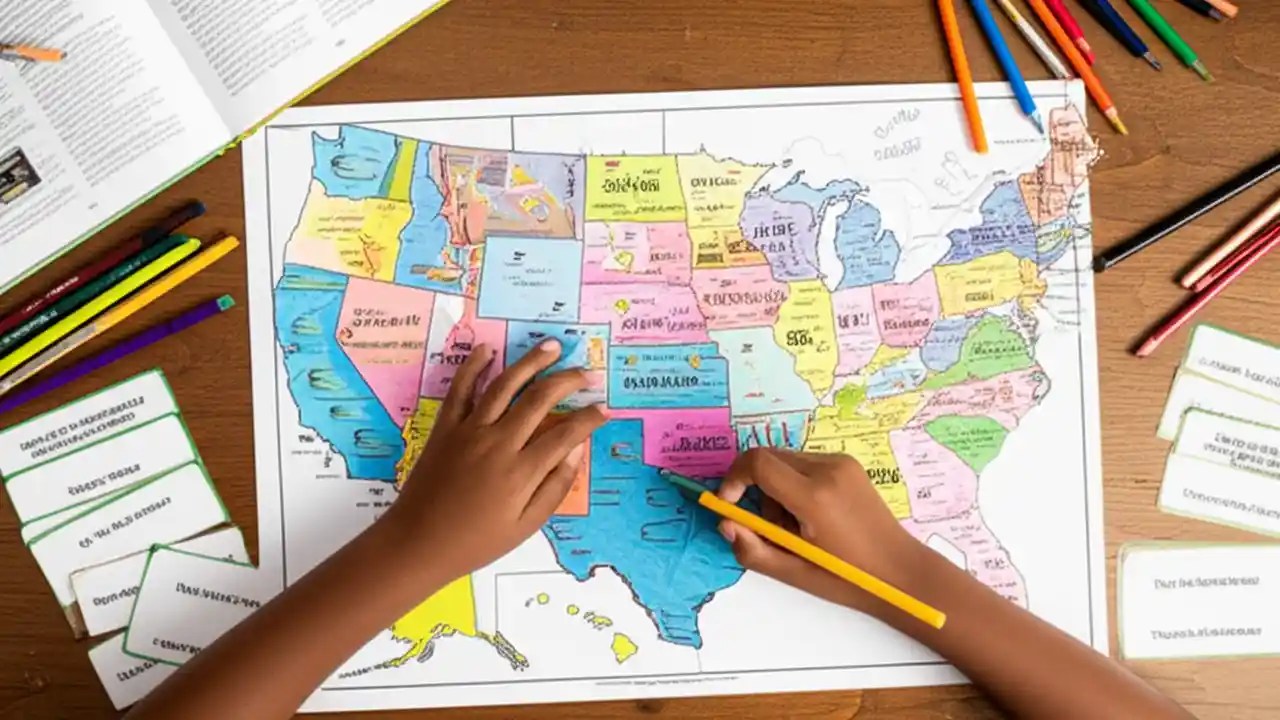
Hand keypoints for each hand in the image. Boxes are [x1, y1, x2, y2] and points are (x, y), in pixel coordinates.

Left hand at [383, 339, 607, 581]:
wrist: (417, 542)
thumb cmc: (476, 541)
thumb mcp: (525, 526)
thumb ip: (555, 487)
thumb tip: (576, 450)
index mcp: (521, 471)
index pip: (566, 433)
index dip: (590, 418)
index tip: (604, 409)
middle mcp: (498, 442)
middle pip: (540, 399)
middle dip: (567, 381)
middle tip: (585, 373)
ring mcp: (469, 430)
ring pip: (506, 385)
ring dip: (531, 362)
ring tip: (552, 347)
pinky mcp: (446, 427)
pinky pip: (461, 389)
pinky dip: (473, 366)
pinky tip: (488, 350)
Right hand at [716, 448, 926, 617]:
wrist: (901, 572)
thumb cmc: (848, 578)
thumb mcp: (793, 573)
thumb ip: (752, 549)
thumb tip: (726, 523)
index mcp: (814, 496)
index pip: (757, 463)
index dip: (733, 479)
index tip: (728, 504)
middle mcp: (828, 469)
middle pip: (768, 458)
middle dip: (754, 488)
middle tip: (767, 526)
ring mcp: (841, 463)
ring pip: (785, 461)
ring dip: (775, 488)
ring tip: (794, 527)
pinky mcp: (848, 464)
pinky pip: (805, 464)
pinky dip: (795, 484)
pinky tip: (811, 516)